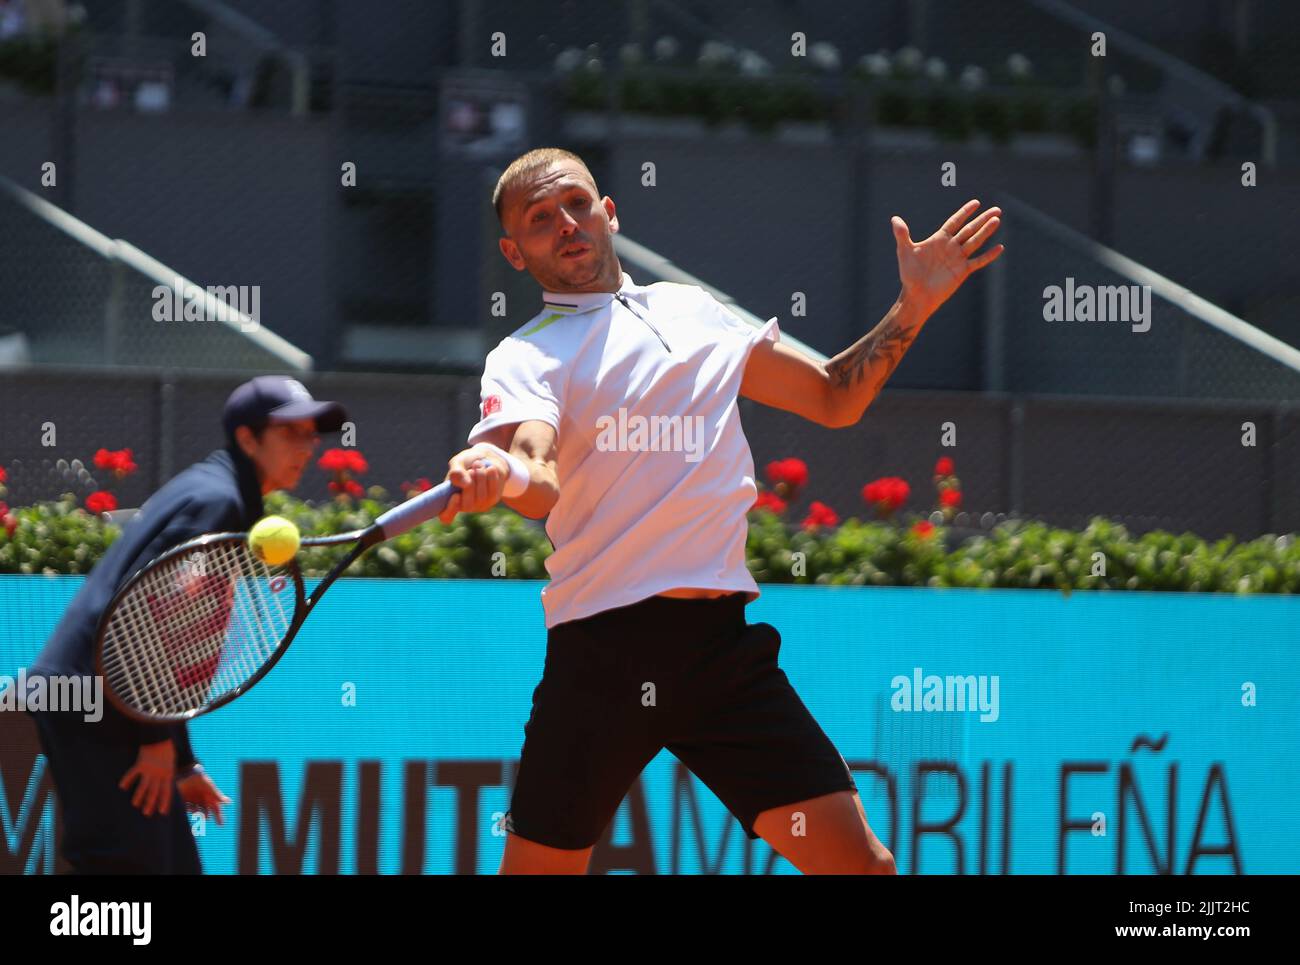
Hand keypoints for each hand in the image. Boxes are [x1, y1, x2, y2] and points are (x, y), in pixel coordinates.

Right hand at [119, 738, 175, 816]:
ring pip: (144, 786)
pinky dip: (127, 780)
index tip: (162, 813)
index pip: (167, 791)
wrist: (162, 737)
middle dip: (151, 803)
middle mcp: (159, 774)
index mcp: (168, 774)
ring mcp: (150, 770)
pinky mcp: (141, 764)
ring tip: (135, 804)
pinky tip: (122, 787)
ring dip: (139, 795)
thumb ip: (167, 773)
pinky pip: (133, 774)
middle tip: (147, 813)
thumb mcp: (171, 763)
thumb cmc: (167, 750)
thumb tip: (166, 782)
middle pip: (154, 791)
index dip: (165, 802)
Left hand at [177, 769, 230, 825]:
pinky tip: (189, 806)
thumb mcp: (209, 787)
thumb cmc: (200, 779)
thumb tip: (228, 802)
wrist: (186, 773)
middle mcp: (202, 799)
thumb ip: (217, 795)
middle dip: (206, 816)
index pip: (216, 809)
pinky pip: (187, 808)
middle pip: (206, 812)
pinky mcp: (185, 800)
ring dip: (196, 812)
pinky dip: (188, 809)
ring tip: (195, 810)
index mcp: (210, 796)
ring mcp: (194, 800)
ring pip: (196, 811)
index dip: (219, 816)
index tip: (221, 825)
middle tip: (207, 818)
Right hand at [437, 449, 504, 523]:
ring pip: (481, 498)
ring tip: (478, 464)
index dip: (450, 510)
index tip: (455, 495)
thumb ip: (456, 472)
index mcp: (449, 499)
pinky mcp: (493, 499)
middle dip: (470, 486)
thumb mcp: (458, 463)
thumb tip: (464, 484)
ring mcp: (479, 505)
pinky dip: (491, 477)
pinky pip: (493, 492)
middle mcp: (463, 506)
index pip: (446, 516)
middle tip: (471, 470)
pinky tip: (489, 469)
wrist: (486, 458)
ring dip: (480, 478)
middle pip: (467, 506)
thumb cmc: (467, 463)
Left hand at [892, 199, 1003, 315]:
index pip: (955, 222)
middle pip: (969, 229)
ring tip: (997, 221)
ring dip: (986, 232)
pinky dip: (988, 256)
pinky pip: (978, 262)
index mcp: (939, 239)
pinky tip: (999, 248)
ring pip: (975, 242)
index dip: (965, 212)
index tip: (976, 203)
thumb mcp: (904, 251)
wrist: (916, 295)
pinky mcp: (962, 271)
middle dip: (982, 219)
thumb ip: (902, 234)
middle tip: (996, 209)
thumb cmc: (909, 274)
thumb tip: (894, 219)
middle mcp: (951, 247)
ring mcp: (958, 259)